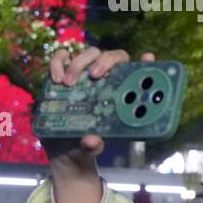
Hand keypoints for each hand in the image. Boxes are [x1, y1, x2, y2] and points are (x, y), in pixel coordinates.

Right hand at [41, 46, 152, 202]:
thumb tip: (91, 140)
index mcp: (120, 93)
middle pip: (112, 56)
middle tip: (93, 76)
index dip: (146, 63)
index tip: (148, 58)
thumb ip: (93, 145)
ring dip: (78, 63)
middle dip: (105, 61)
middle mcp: (105, 79)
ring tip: (67, 83)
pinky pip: (61, 58)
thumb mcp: (92, 147)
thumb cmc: (87, 144)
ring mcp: (84, 75)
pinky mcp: (62, 74)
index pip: (137, 72)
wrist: (64, 149)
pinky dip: (57, 62)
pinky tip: (55, 78)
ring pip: (88, 53)